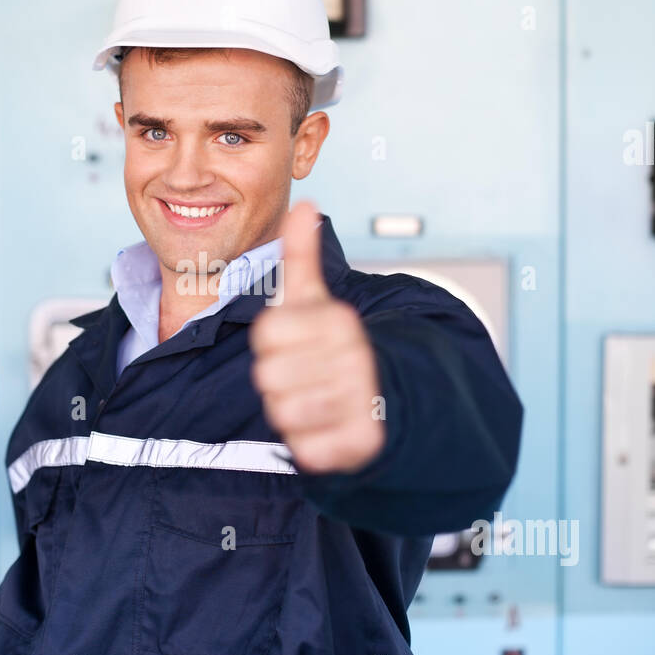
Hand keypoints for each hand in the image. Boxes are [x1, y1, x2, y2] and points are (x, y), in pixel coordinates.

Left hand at [249, 201, 384, 472]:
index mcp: (338, 321)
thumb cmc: (336, 347)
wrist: (390, 397)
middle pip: (267, 377)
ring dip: (292, 413)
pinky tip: (328, 428)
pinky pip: (305, 449)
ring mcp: (360, 401)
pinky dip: (310, 445)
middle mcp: (353, 358)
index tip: (296, 344)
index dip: (272, 343)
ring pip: (282, 414)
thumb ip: (302, 254)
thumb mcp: (317, 299)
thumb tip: (304, 204)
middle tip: (306, 376)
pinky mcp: (362, 443)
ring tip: (316, 401)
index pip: (264, 335)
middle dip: (279, 380)